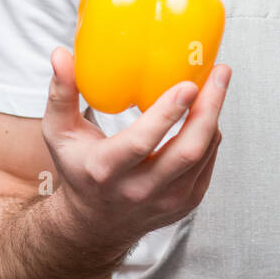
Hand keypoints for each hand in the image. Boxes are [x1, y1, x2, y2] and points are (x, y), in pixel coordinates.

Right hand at [42, 45, 230, 252]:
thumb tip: (61, 54)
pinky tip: (207, 110)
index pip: (142, 142)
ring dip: (213, 115)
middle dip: (209, 108)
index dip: (168, 113)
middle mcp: (139, 190)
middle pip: (187, 150)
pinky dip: (211, 133)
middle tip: (219, 72)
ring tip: (216, 82)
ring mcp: (167, 200)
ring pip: (203, 154)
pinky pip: (208, 161)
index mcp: (105, 170)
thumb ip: (61, 93)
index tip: (188, 84)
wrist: (95, 224)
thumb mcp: (60, 133)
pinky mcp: (187, 203)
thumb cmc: (79, 170)